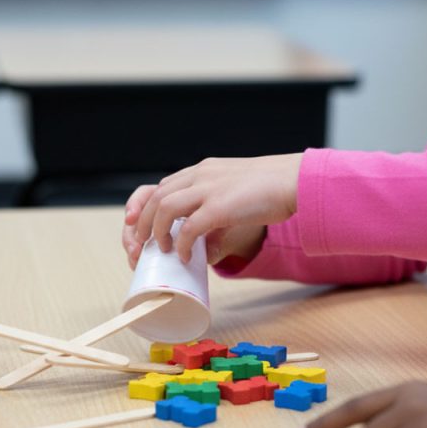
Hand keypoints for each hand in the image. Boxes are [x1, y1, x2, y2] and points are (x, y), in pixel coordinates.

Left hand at [122, 154, 300, 264]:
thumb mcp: (234, 190)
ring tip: (161, 250)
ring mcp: (210, 189)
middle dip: (142, 223)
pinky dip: (184, 244)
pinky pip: (190, 227)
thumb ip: (216, 206)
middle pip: (157, 197)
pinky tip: (188, 256)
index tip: (131, 221)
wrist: (295, 181)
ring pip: (165, 208)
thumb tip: (206, 241)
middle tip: (140, 245)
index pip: (161, 185)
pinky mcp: (221, 206)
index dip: (141, 205)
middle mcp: (201, 176)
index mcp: (202, 171)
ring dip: (157, 232)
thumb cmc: (270, 189)